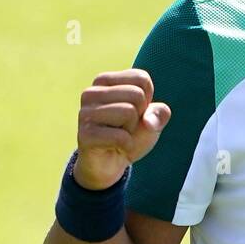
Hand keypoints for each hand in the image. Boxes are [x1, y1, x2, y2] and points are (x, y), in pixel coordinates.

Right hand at [74, 69, 170, 189]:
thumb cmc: (130, 135)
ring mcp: (85, 113)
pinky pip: (121, 137)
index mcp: (105, 81)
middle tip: (125, 128)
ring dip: (131, 131)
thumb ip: (159, 113)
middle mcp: (91, 92)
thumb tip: (148, 121)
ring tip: (118, 136)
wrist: (110, 164)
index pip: (142, 79)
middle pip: (137, 94)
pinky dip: (126, 146)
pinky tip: (114, 148)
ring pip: (129, 112)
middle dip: (139, 117)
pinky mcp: (85, 134)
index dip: (147, 101)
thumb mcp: (152, 121)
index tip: (134, 113)